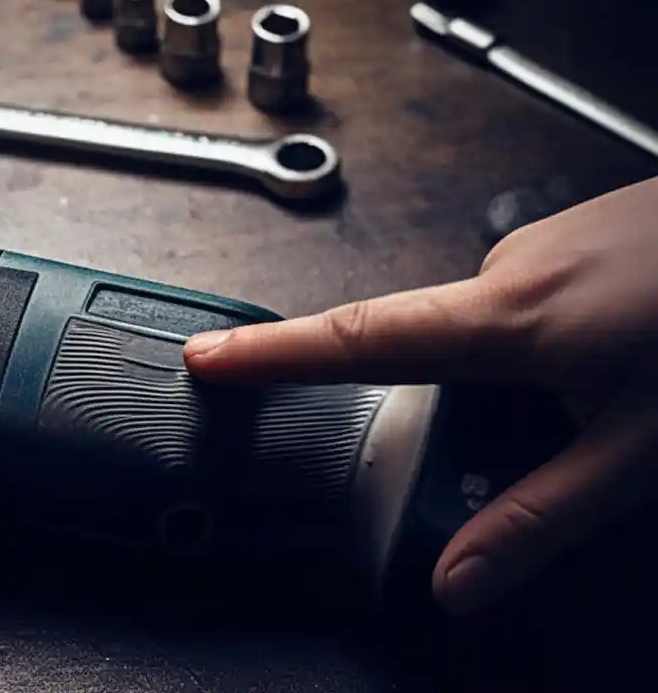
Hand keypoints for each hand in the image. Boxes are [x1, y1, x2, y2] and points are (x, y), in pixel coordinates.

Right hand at [184, 177, 657, 615]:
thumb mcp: (642, 449)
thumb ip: (542, 518)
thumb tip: (458, 583)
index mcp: (507, 320)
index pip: (355, 340)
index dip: (270, 353)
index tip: (205, 357)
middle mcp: (511, 269)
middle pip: (436, 351)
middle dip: (465, 407)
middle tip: (548, 438)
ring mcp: (548, 244)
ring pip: (495, 329)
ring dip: (525, 376)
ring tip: (616, 393)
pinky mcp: (580, 236)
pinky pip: (533, 298)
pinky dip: (554, 341)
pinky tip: (625, 354)